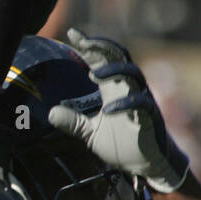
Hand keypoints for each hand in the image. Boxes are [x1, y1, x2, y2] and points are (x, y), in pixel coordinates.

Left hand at [49, 27, 189, 192]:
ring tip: (93, 75)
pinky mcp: (149, 117)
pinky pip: (142, 102)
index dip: (90, 45)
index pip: (103, 58)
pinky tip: (108, 110)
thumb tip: (50, 113)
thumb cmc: (122, 144)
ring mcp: (141, 101)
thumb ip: (73, 121)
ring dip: (113, 70)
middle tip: (84, 44)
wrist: (146, 165)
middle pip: (120, 56)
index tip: (72, 34)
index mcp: (114, 88)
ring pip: (133, 73)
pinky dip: (125, 103)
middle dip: (103, 46)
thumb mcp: (90, 132)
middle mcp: (128, 89)